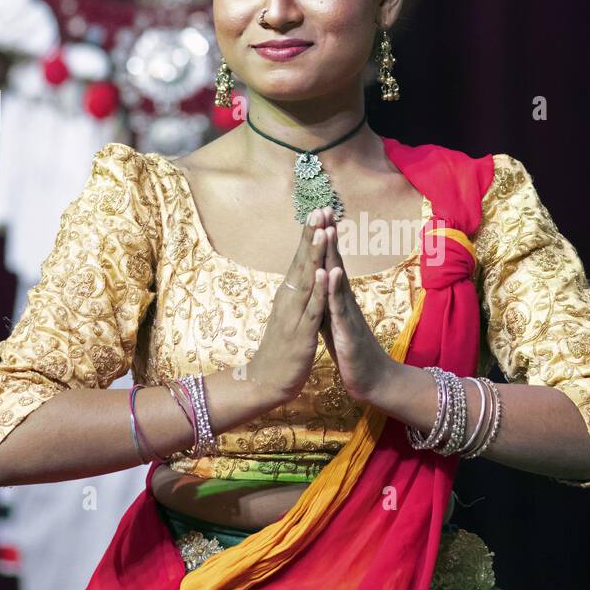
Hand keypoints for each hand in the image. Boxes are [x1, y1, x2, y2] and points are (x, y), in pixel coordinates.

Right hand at [244, 210, 328, 405]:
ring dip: (315, 255)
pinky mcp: (301, 333)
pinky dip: (318, 290)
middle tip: (319, 209)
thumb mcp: (290, 315)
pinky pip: (312, 308)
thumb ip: (296, 294)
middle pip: (302, 262)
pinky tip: (324, 273)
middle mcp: (289, 299)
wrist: (265, 381)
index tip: (318, 211)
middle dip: (312, 235)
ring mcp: (294, 315)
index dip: (310, 236)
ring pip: (307, 280)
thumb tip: (302, 274)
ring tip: (323, 231)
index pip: (300, 259)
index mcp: (288, 294)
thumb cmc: (281, 348)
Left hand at [318, 206, 396, 405]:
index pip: (327, 263)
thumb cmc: (352, 352)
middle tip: (324, 207)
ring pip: (337, 279)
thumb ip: (326, 302)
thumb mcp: (333, 322)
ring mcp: (347, 313)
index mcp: (337, 299)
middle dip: (328, 235)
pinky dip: (334, 288)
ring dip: (332, 254)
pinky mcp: (347, 330)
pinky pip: (339, 306)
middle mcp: (344, 300)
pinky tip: (332, 271)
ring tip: (328, 229)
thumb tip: (317, 285)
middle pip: (334, 261)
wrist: (372, 380)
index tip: (315, 214)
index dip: (321, 240)